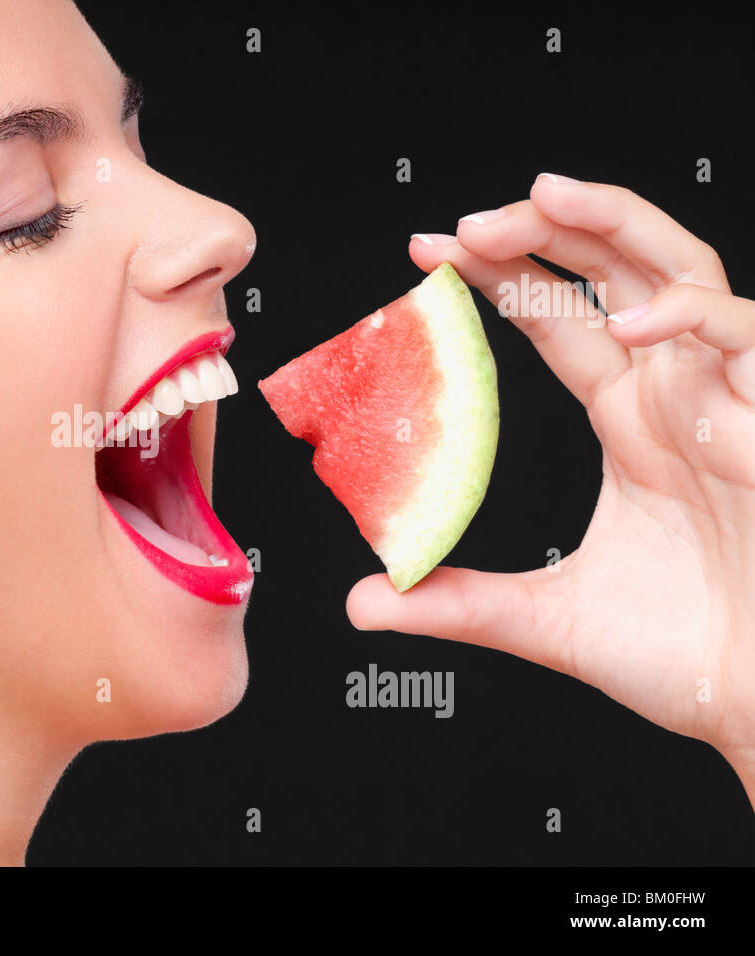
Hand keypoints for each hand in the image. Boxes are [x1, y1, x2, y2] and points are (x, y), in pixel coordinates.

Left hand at [346, 173, 754, 806]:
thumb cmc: (685, 657)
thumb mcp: (547, 622)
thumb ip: (456, 603)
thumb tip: (364, 601)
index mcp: (631, 423)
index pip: (561, 316)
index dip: (501, 275)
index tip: (428, 252)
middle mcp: (678, 396)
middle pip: (616, 270)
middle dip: (545, 228)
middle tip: (466, 224)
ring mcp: (729, 401)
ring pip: (683, 271)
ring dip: (613, 226)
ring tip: (540, 201)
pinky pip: (744, 339)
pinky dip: (690, 317)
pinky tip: (629, 320)